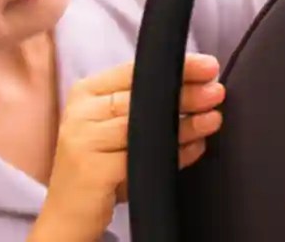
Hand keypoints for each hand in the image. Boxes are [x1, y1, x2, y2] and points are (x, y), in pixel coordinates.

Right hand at [36, 53, 225, 236]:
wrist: (68, 215)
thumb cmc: (100, 170)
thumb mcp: (118, 132)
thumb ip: (147, 109)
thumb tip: (199, 91)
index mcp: (86, 94)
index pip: (134, 71)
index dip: (174, 68)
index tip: (207, 67)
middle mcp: (80, 112)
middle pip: (141, 96)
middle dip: (184, 94)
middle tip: (216, 92)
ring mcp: (83, 139)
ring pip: (144, 126)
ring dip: (184, 124)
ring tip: (212, 120)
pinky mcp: (92, 169)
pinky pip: (143, 158)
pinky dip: (174, 154)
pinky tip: (194, 149)